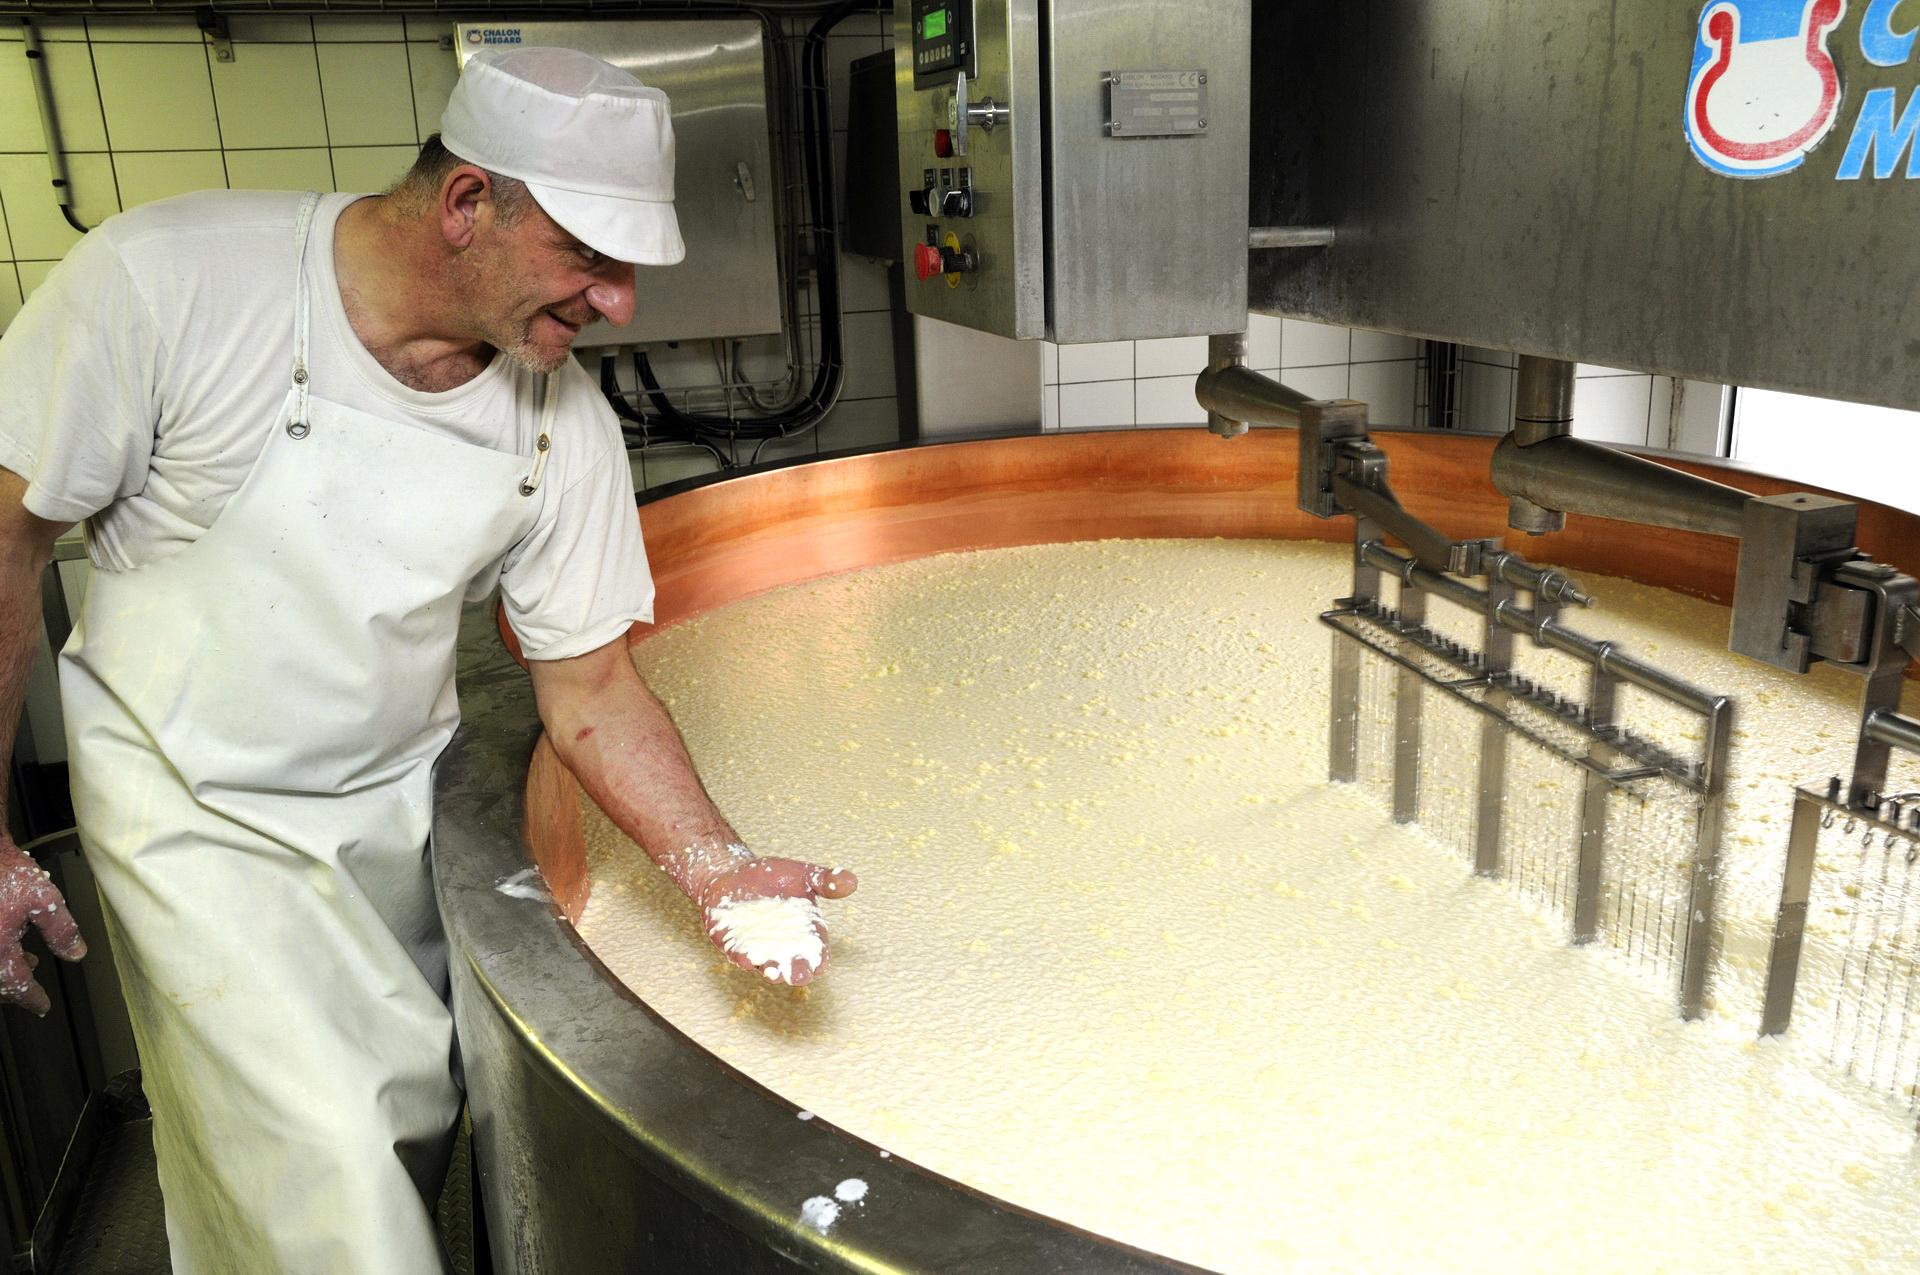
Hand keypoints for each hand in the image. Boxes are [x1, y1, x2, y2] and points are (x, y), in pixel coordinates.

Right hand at [0, 838, 85, 1015]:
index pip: (17, 986)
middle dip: (15, 989)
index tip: (42, 1007)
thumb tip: (76, 954)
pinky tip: (8, 942)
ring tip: (27, 961)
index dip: (32, 998)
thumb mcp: (45, 901)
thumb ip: (61, 931)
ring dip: (5, 971)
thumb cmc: (4, 871)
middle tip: (30, 992)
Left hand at [698, 856, 856, 986]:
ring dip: (769, 971)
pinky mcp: (733, 944)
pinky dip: (741, 956)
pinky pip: (738, 954)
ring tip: (772, 972)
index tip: (820, 963)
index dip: (819, 960)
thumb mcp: (803, 874)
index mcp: (805, 932)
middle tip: (798, 976)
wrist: (734, 873)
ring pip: (766, 966)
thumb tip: (853, 882)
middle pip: (793, 967)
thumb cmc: (773, 876)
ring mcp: (757, 947)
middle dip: (796, 973)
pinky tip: (742, 956)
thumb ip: (825, 880)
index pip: (817, 953)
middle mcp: (782, 945)